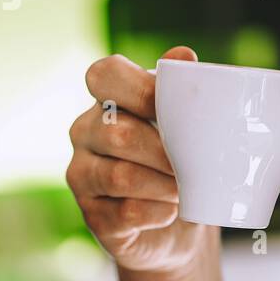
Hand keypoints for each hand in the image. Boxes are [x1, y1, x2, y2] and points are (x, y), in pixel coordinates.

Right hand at [67, 45, 207, 272]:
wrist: (180, 224)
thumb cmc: (183, 161)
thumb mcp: (189, 124)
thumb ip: (183, 90)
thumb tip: (183, 56)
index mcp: (108, 99)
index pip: (103, 75)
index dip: (140, 89)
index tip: (175, 110)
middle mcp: (85, 132)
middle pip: (118, 133)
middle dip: (166, 152)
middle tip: (197, 164)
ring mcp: (82, 174)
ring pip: (121, 177)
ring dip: (165, 185)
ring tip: (187, 189)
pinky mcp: (93, 216)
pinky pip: (126, 213)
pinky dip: (159, 213)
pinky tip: (171, 211)